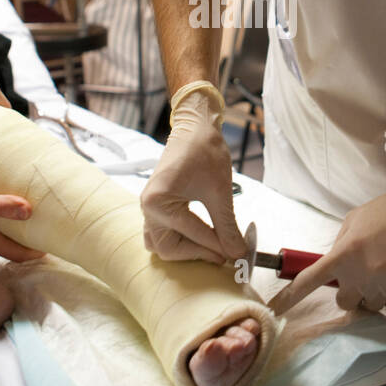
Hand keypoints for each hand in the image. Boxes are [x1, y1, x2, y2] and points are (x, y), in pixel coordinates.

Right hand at [141, 88, 248, 263]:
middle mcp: (147, 208)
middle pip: (168, 249)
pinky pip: (162, 234)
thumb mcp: (220, 191)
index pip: (191, 234)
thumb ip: (227, 226)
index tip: (237, 255)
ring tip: (212, 247)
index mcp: (158, 201)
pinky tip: (201, 238)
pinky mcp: (156, 207)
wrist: (195, 129)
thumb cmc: (205, 152)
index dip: (217, 246)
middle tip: (225, 253)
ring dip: (186, 250)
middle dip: (197, 253)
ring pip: (162, 245)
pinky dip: (180, 240)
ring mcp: (149, 209)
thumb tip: (237, 252)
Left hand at [271, 147, 385, 314]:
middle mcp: (361, 272)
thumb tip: (334, 265)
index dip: (290, 297)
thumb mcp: (355, 220)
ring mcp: (384, 284)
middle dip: (352, 292)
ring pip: (371, 305)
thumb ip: (342, 245)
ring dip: (377, 292)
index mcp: (344, 252)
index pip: (309, 280)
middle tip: (366, 274)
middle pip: (345, 302)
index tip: (275, 310)